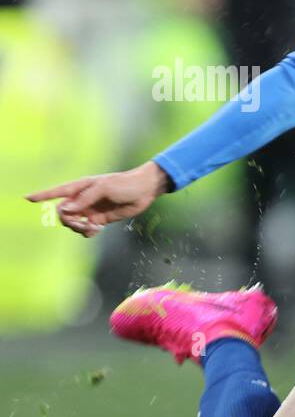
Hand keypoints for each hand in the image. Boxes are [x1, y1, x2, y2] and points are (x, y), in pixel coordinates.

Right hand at [26, 161, 170, 237]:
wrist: (145, 190)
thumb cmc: (125, 183)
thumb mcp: (104, 188)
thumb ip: (85, 199)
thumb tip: (65, 208)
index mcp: (80, 187)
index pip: (57, 192)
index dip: (42, 195)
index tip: (28, 198)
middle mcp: (82, 199)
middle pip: (63, 213)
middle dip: (67, 220)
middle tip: (80, 222)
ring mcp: (90, 210)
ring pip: (73, 223)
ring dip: (78, 228)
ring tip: (91, 227)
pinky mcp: (100, 219)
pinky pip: (86, 230)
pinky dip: (87, 232)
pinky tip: (95, 229)